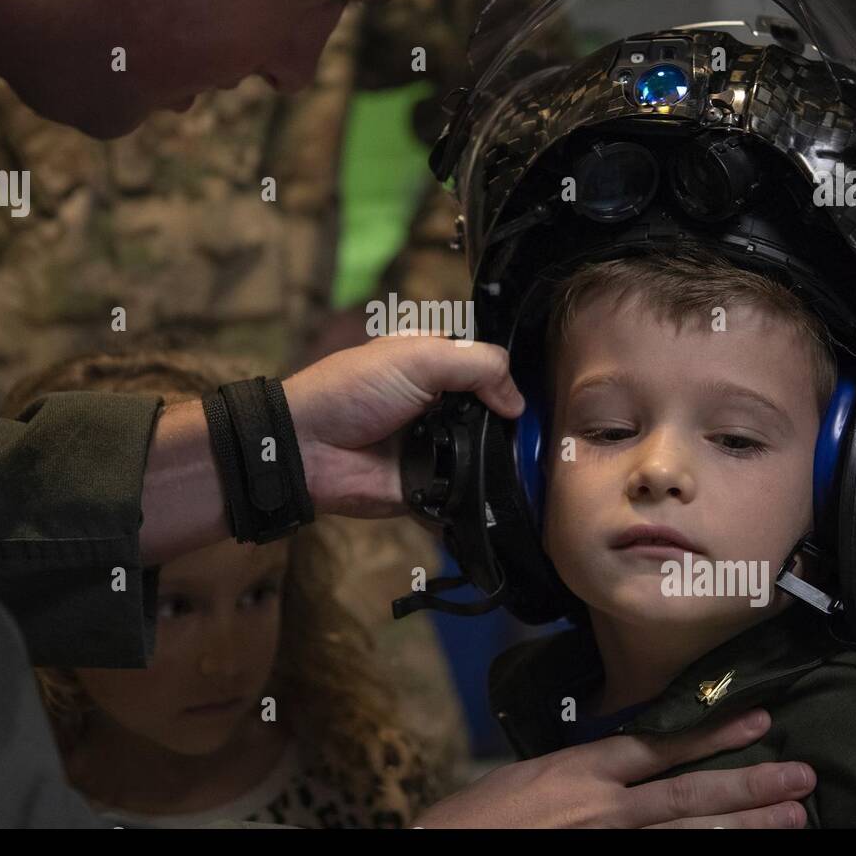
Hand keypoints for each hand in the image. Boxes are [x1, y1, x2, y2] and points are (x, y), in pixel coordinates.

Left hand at [283, 335, 523, 517]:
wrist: (307, 449)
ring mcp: (437, 448)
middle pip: (494, 417)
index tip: (548, 396)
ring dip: (504, 464)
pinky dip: (481, 497)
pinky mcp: (430, 488)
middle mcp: (441, 406)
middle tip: (546, 441)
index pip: (489, 369)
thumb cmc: (355, 389)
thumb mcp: (419, 357)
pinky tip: (508, 498)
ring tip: (533, 471)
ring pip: (486, 457)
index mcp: (437, 366)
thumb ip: (477, 366)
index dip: (512, 381)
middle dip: (515, 428)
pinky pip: (466, 494)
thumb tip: (518, 403)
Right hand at [412, 709, 814, 828]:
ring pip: (691, 833)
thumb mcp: (531, 776)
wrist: (448, 851)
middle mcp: (605, 807)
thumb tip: (625, 760)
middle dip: (750, 784)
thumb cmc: (478, 818)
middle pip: (691, 793)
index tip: (757, 720)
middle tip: (802, 775)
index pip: (661, 746)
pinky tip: (737, 854)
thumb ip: (582, 771)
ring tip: (793, 815)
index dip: (713, 734)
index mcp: (582, 770)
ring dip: (744, 824)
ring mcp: (610, 845)